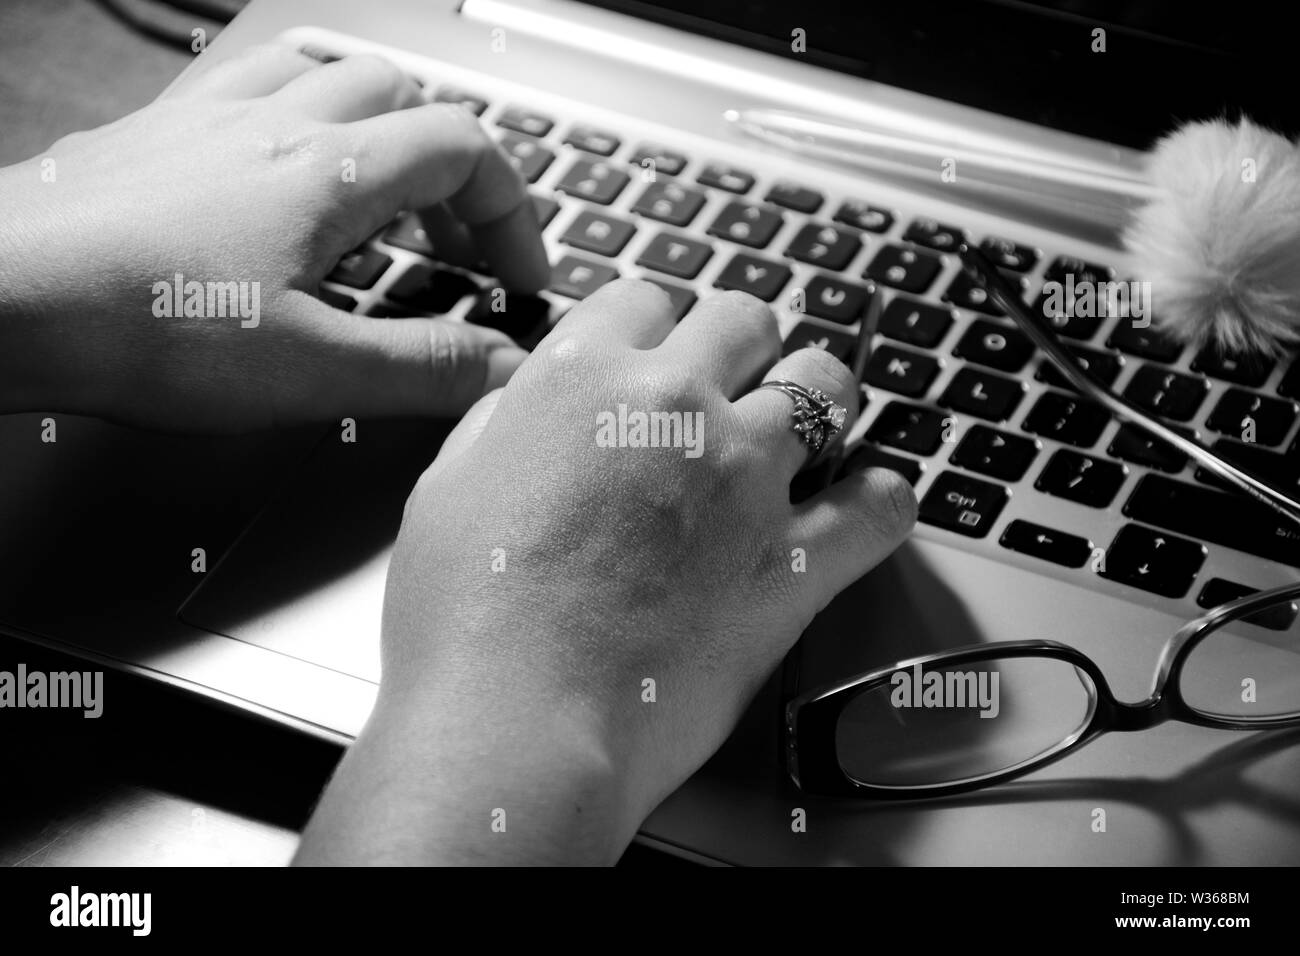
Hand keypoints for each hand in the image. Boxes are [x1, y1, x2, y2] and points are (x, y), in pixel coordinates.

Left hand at [0, 45, 547, 431]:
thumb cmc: (138, 329)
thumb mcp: (312, 373)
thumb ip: (424, 367)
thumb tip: (508, 366)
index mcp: (329, 173)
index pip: (465, 150)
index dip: (512, 213)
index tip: (517, 279)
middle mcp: (273, 125)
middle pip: (401, 97)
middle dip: (449, 168)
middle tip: (452, 247)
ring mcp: (203, 120)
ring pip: (319, 70)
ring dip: (371, 120)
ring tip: (379, 184)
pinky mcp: (147, 135)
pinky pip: (237, 87)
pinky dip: (285, 114)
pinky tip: (267, 168)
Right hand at [296, 279, 916, 864]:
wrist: (516, 719)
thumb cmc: (467, 619)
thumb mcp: (447, 487)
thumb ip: (501, 423)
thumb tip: (529, 402)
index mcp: (583, 376)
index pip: (645, 298)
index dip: (652, 326)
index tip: (657, 352)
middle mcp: (675, 404)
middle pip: (744, 319)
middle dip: (739, 344)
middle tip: (730, 384)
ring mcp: (745, 477)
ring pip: (823, 385)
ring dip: (813, 401)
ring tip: (801, 432)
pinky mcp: (795, 559)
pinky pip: (880, 505)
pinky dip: (879, 501)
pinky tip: (863, 506)